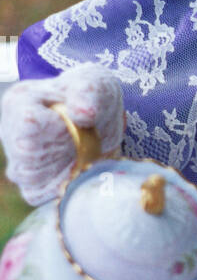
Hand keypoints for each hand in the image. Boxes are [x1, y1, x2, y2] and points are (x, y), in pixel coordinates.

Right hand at [0, 64, 124, 204]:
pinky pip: (36, 194)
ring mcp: (17, 160)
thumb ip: (89, 93)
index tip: (80, 124)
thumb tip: (82, 113)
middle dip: (61, 151)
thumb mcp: (97, 84)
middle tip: (83, 141)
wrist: (102, 124)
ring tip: (79, 152)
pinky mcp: (29, 184)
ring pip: (29, 178)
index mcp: (19, 101)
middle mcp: (10, 132)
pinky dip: (59, 187)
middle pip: (27, 156)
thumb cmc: (93, 97)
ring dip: (61, 170)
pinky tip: (73, 171)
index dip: (58, 130)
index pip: (27, 126)